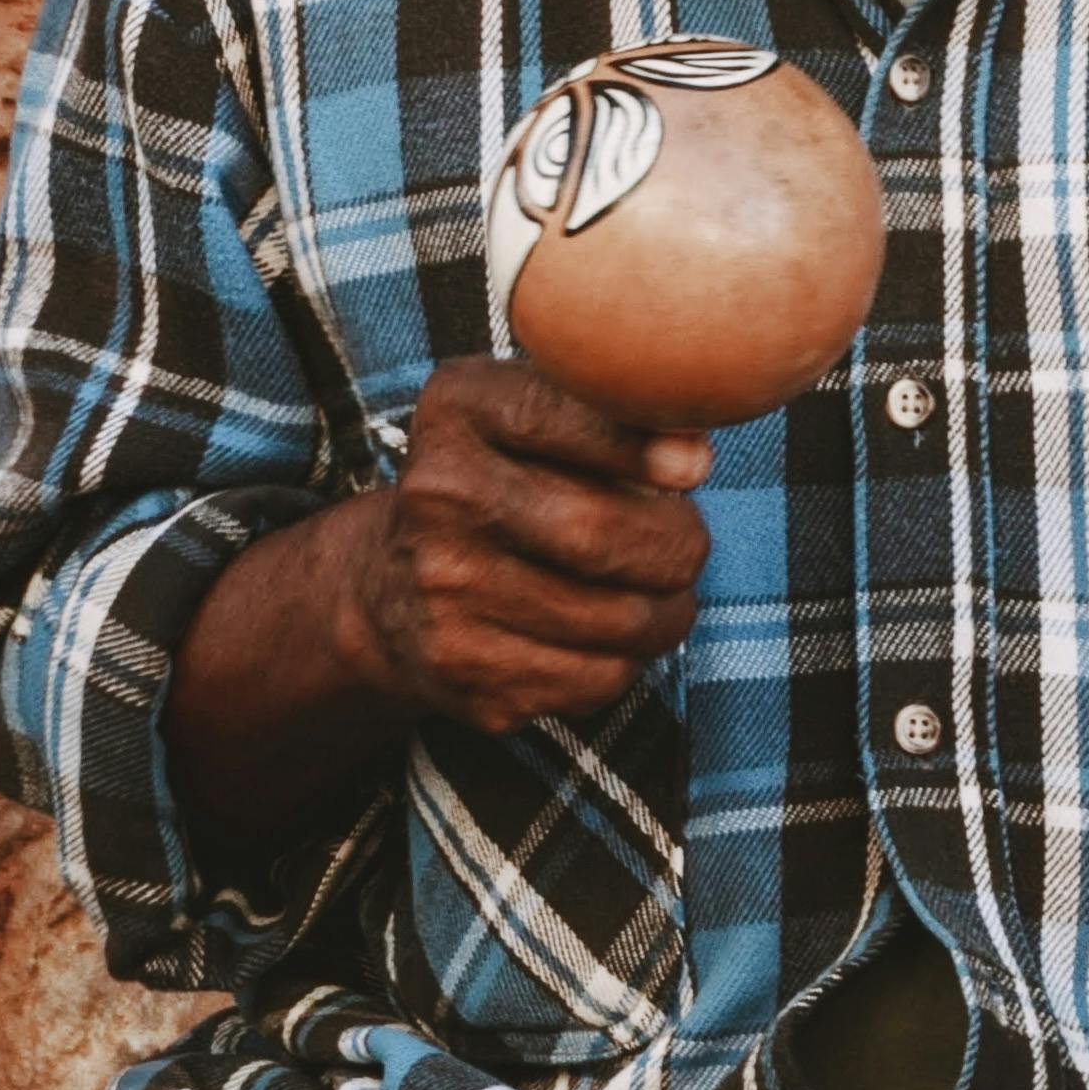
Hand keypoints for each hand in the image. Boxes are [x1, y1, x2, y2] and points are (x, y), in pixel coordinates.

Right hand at [330, 357, 712, 729]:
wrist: (392, 585)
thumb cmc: (503, 482)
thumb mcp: (535, 415)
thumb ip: (614, 410)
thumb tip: (694, 453)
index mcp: (457, 411)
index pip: (556, 416)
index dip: (639, 447)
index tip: (695, 468)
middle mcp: (436, 497)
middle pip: (597, 532)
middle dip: (678, 545)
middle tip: (690, 546)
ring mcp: (443, 592)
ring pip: (615, 618)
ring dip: (668, 611)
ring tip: (662, 594)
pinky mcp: (466, 672)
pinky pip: (596, 679)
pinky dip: (627, 661)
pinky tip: (609, 637)